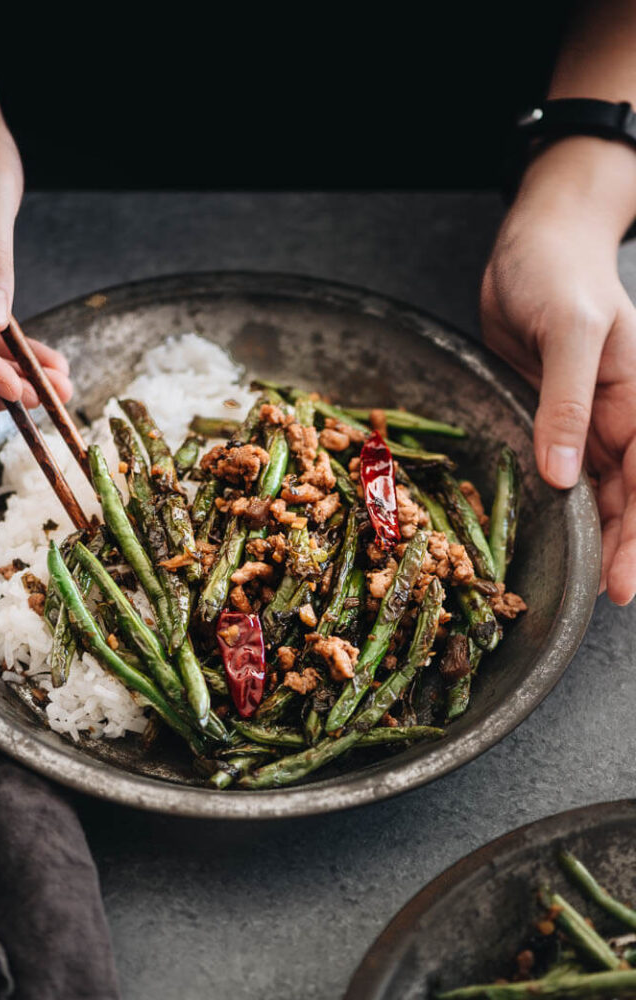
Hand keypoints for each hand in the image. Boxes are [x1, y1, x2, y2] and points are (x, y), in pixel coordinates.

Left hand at [481, 137, 635, 605]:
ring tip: (587, 580)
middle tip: (607, 595)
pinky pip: (566, 472)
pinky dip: (566, 504)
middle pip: (630, 496)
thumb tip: (565, 476)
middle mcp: (619, 417)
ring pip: (600, 492)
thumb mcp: (571, 330)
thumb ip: (568, 402)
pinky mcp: (555, 421)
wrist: (532, 245)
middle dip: (623, 546)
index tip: (624, 583)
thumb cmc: (558, 272)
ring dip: (597, 533)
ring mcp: (587, 422)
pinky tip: (560, 533)